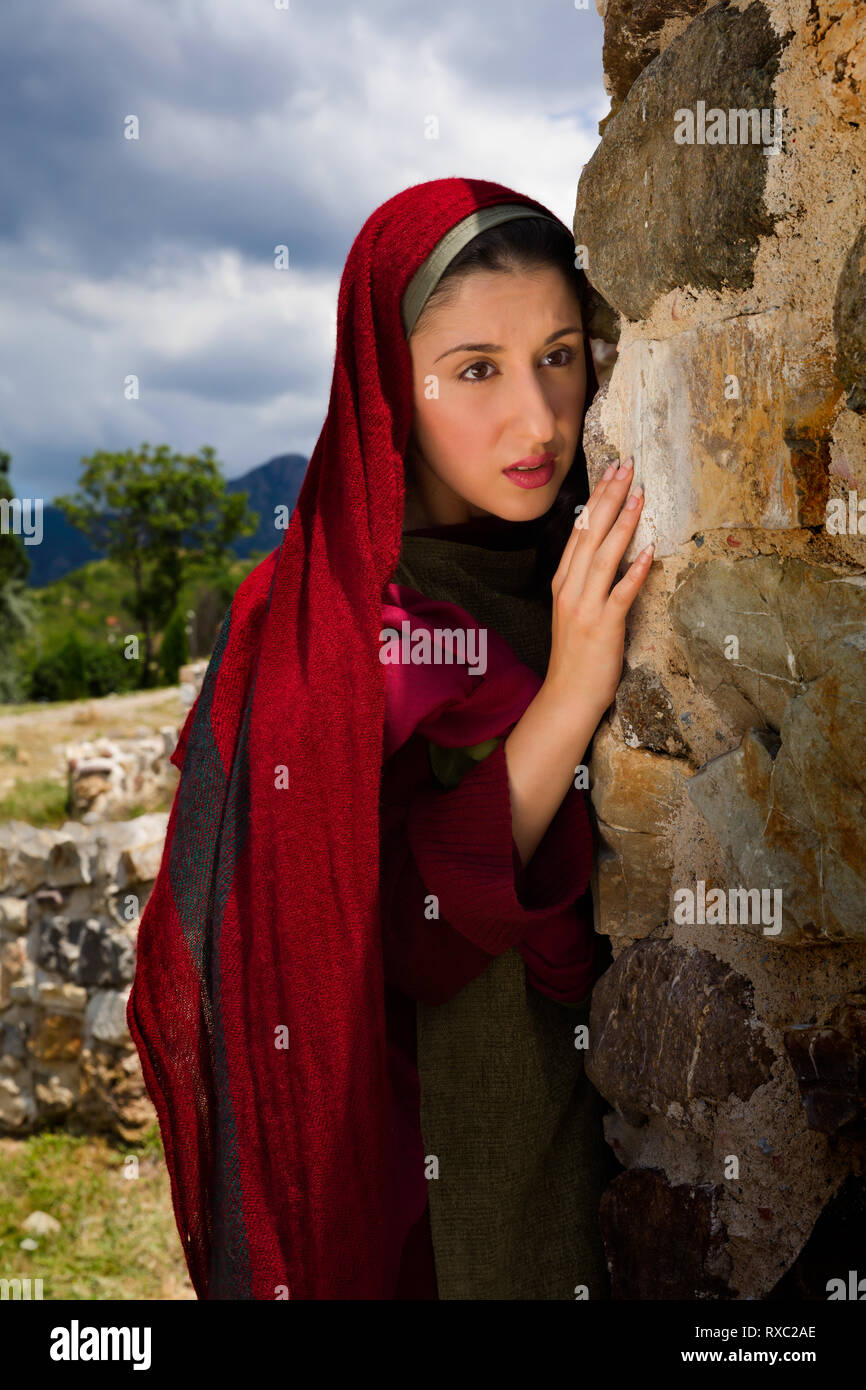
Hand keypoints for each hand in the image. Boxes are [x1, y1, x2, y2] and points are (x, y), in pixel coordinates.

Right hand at [545, 456, 652, 716]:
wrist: (567, 696)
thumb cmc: (577, 655)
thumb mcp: (574, 609)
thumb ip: (586, 580)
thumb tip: (608, 548)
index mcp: (563, 582)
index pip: (579, 530)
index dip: (597, 498)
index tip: (612, 471)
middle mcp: (570, 589)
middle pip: (589, 534)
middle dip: (609, 498)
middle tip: (627, 467)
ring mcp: (584, 608)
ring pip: (603, 557)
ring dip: (622, 525)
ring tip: (638, 496)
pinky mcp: (602, 627)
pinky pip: (620, 594)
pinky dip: (633, 572)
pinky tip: (647, 552)